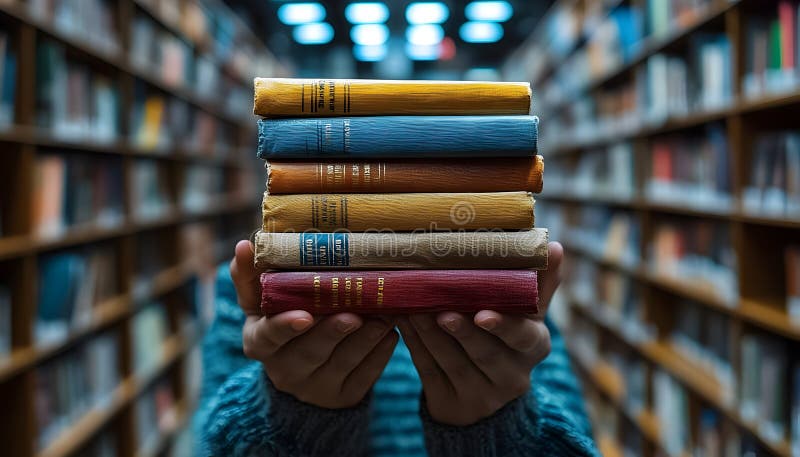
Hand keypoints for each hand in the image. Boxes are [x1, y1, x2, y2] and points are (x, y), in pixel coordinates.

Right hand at [230, 240, 398, 408]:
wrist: (303, 372)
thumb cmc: (282, 321)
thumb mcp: (261, 303)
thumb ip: (250, 276)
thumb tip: (244, 244)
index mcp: (260, 344)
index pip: (270, 336)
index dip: (286, 326)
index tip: (305, 316)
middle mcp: (285, 372)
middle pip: (312, 351)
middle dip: (335, 331)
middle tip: (356, 313)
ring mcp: (316, 389)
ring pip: (344, 362)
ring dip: (367, 337)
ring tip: (385, 314)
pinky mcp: (344, 397)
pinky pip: (366, 377)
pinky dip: (380, 353)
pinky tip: (389, 332)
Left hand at [397, 242, 562, 425]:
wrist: (485, 393)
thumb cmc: (506, 338)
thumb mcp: (527, 316)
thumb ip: (541, 283)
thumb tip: (557, 246)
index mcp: (534, 348)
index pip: (523, 338)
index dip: (504, 327)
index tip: (483, 314)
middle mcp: (513, 377)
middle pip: (485, 353)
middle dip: (461, 332)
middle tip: (441, 311)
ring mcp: (481, 395)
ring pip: (452, 361)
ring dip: (430, 333)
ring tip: (412, 308)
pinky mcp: (451, 403)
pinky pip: (429, 371)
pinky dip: (414, 344)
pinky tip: (402, 321)